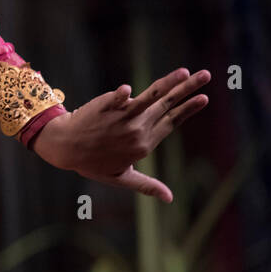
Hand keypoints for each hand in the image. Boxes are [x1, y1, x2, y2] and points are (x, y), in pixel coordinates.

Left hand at [32, 67, 211, 201]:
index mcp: (143, 144)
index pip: (172, 122)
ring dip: (169, 83)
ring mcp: (121, 117)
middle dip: (188, 90)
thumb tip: (170, 199)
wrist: (64, 148)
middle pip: (167, 106)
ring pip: (150, 97)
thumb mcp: (121, 178)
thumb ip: (147, 186)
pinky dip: (122, 96)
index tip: (205, 98)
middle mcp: (136, 130)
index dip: (188, 109)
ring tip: (186, 72)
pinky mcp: (105, 106)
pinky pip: (116, 99)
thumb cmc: (92, 162)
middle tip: (206, 75)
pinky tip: (127, 90)